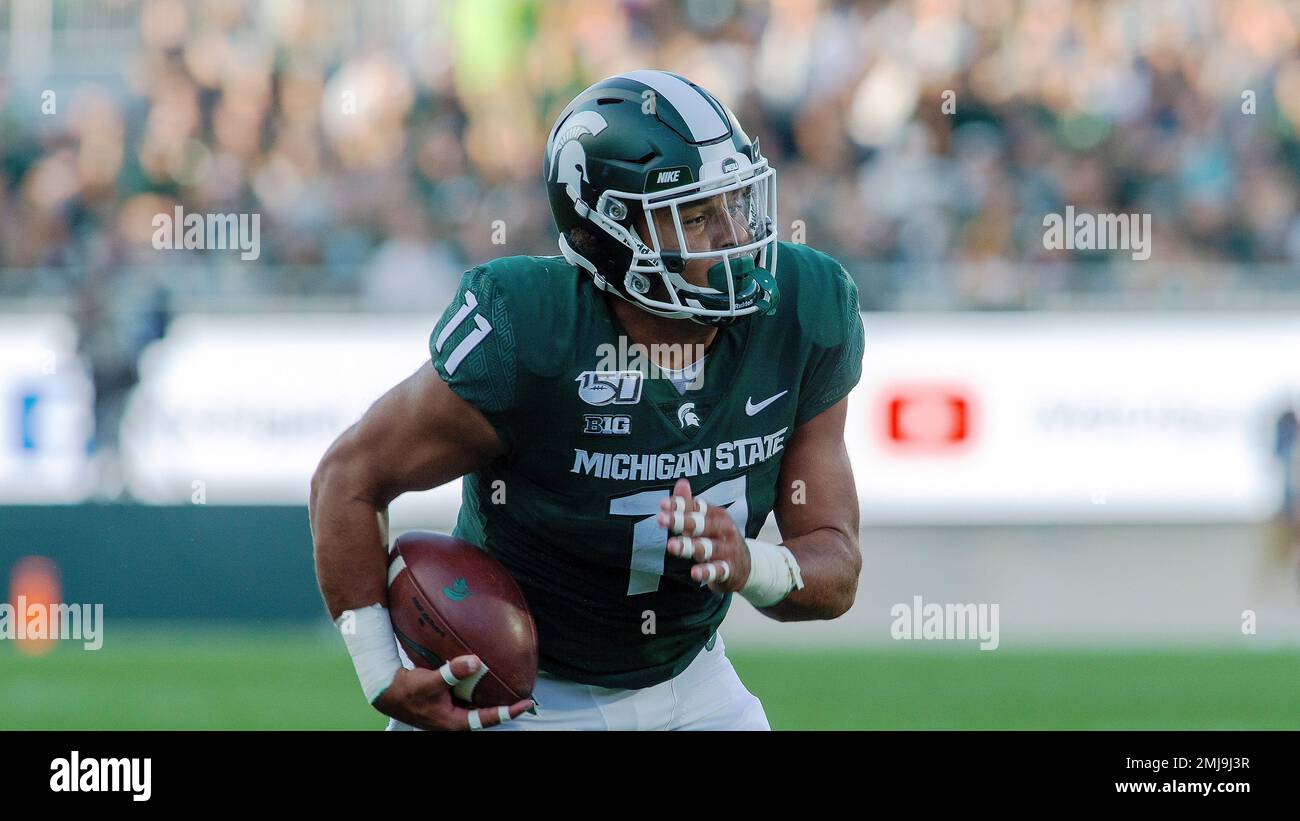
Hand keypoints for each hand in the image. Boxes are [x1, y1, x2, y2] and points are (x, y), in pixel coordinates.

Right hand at [373, 655, 532, 730]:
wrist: (386, 691)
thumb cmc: (407, 691)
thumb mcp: (430, 682)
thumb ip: (453, 673)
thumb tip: (476, 662)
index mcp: (454, 722)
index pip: (487, 719)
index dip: (508, 712)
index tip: (525, 704)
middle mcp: (456, 719)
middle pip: (485, 714)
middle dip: (503, 704)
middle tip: (522, 692)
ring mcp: (452, 711)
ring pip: (476, 703)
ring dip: (490, 694)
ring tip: (508, 681)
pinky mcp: (447, 702)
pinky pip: (467, 694)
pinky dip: (476, 685)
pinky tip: (482, 671)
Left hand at [657, 478, 750, 593]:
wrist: (746, 566)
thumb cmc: (718, 539)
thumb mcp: (707, 522)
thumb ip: (691, 505)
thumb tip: (681, 482)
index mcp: (717, 515)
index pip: (698, 507)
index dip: (680, 505)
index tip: (662, 504)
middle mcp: (724, 530)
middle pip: (702, 524)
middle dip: (682, 521)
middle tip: (661, 520)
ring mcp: (728, 550)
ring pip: (708, 547)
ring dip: (690, 546)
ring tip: (672, 546)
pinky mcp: (730, 570)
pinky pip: (718, 571)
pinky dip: (707, 572)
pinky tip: (694, 574)